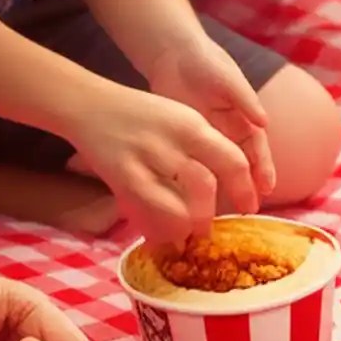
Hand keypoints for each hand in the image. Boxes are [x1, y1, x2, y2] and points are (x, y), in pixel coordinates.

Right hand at [63, 84, 256, 247]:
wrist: (90, 105)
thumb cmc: (141, 116)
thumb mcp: (180, 119)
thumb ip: (203, 145)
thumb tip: (228, 182)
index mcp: (193, 125)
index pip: (233, 159)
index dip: (245, 188)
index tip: (250, 207)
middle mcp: (174, 140)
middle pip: (207, 183)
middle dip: (215, 213)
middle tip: (215, 229)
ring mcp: (146, 158)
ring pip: (180, 199)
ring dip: (192, 222)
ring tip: (192, 234)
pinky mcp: (122, 174)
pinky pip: (150, 206)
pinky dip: (162, 224)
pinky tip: (165, 235)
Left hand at [145, 33, 275, 201]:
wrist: (173, 54)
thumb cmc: (206, 62)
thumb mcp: (228, 80)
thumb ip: (245, 100)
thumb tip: (265, 123)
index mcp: (245, 117)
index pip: (257, 148)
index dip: (264, 169)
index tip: (267, 189)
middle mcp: (230, 130)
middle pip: (242, 163)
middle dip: (247, 185)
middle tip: (249, 209)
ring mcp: (209, 135)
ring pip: (220, 167)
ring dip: (225, 186)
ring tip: (225, 210)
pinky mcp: (187, 137)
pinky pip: (196, 162)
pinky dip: (198, 178)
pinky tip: (195, 195)